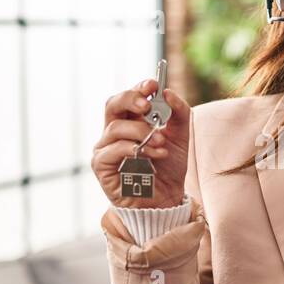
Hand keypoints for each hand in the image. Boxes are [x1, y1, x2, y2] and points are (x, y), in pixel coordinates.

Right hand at [93, 77, 189, 208]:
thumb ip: (179, 114)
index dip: (138, 88)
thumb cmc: (169, 168)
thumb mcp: (181, 137)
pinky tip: (151, 155)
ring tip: (160, 143)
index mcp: (132, 121)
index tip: (153, 84)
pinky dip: (132, 149)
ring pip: (115, 127)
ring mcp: (106, 148)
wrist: (167, 199)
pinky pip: (111, 150)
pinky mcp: (102, 166)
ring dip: (141, 132)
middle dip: (130, 100)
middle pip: (112, 104)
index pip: (129, 98)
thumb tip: (168, 93)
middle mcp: (115, 132)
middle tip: (148, 105)